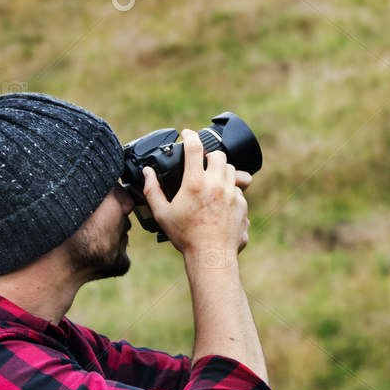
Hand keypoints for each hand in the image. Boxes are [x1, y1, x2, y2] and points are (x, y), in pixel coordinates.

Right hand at [141, 129, 249, 262]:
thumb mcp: (162, 214)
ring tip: (211, 178)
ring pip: (230, 169)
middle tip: (201, 161)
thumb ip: (152, 190)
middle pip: (218, 154)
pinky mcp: (242, 203)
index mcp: (195, 182)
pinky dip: (229, 189)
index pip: (194, 148)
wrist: (212, 256)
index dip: (190, 135)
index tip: (187, 133)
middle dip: (209, 154)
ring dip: (221, 169)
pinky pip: (238, 188)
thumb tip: (147, 173)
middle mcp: (216, 184)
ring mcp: (232, 193)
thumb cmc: (185, 236)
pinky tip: (220, 199)